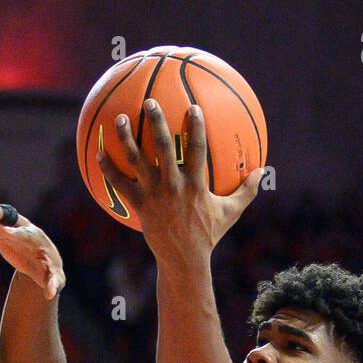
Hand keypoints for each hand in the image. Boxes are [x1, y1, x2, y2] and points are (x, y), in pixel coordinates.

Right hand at [0, 196, 65, 299]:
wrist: (44, 260)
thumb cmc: (50, 269)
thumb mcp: (54, 278)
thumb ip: (53, 283)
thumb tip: (50, 294)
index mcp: (34, 237)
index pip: (23, 233)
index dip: (14, 232)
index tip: (4, 232)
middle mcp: (20, 226)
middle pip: (6, 217)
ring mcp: (7, 225)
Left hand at [97, 101, 263, 261]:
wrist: (184, 260)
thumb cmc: (208, 235)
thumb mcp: (231, 212)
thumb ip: (246, 190)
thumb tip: (263, 172)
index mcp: (195, 184)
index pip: (196, 149)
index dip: (195, 127)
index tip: (192, 106)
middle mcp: (173, 185)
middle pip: (161, 148)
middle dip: (156, 122)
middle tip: (149, 102)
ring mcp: (154, 195)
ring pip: (137, 161)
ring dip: (126, 138)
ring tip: (120, 119)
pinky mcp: (140, 205)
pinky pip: (120, 184)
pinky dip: (109, 168)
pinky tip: (99, 153)